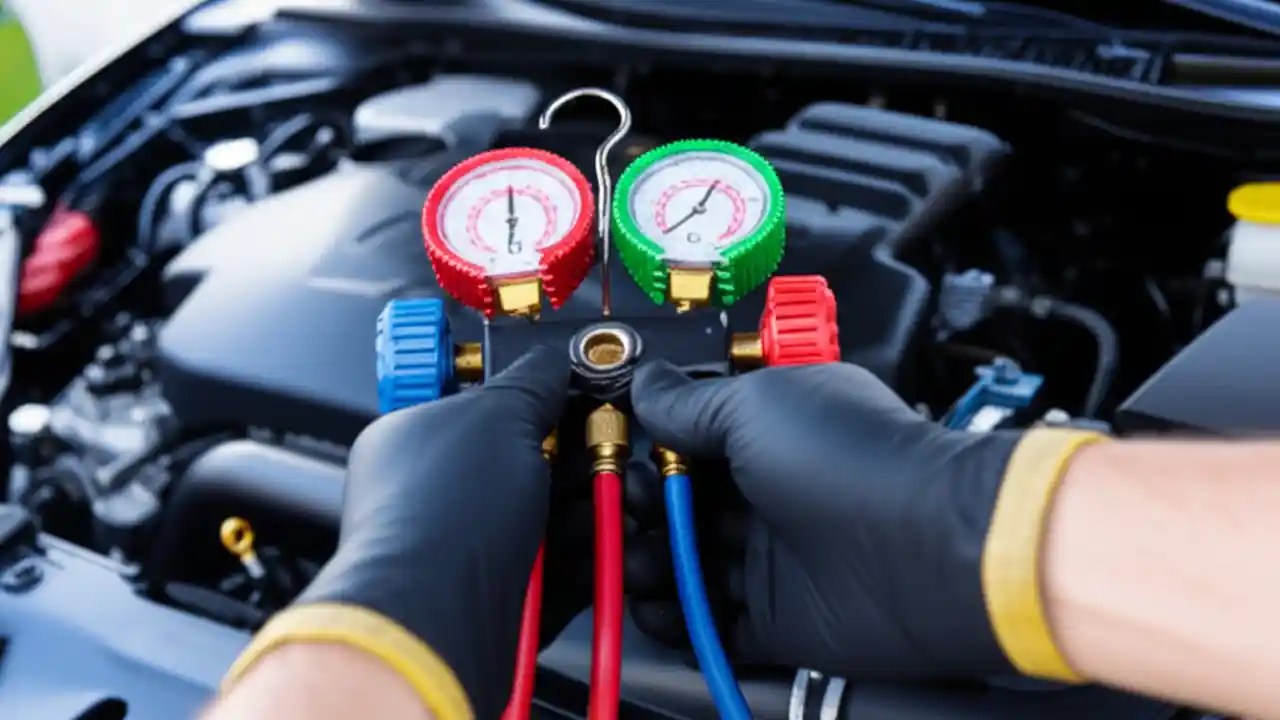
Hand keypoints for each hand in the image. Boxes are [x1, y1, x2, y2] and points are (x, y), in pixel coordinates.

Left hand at [296, 347, 580, 717]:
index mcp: (416, 440)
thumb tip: (554, 362)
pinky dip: (587, 562)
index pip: (485, 409)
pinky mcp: (502, 599)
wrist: (438, 619)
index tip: (581, 403)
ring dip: (589, 513)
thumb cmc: (438, 517)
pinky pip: (559, 572)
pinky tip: (605, 552)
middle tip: (605, 458)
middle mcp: (437, 497)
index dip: (539, 405)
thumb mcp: (498, 414)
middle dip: (576, 465)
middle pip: (528, 467)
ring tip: (611, 507)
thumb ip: (532, 382)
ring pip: (549, 522)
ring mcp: (467, 551)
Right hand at [630, 360, 1024, 680]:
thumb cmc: (853, 460)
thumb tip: (648, 384)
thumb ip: (692, 402)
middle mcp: (771, 493)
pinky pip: (712, 622)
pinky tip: (656, 605)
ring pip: (690, 565)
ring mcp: (774, 558)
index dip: (651, 448)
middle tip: (623, 511)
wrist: (924, 551)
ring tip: (630, 562)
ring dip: (650, 565)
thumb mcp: (757, 405)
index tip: (618, 455)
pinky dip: (677, 617)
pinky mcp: (777, 619)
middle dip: (644, 509)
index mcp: (771, 432)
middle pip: (684, 506)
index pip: (691, 439)